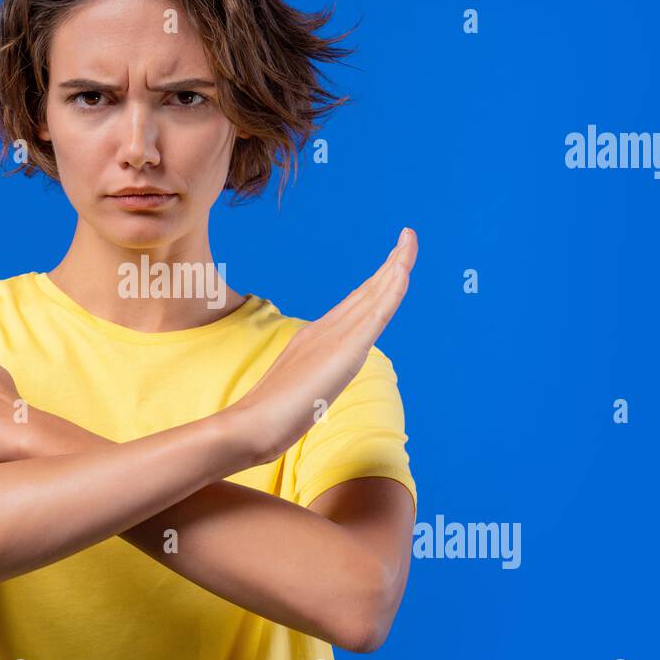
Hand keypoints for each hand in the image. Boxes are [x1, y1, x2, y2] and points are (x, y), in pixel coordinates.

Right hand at [228, 227, 417, 466]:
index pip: (355, 305)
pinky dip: (392, 289)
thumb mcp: (293, 395)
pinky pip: (376, 312)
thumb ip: (303, 385)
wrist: (251, 423)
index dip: (376, 282)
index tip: (392, 263)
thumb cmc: (266, 417)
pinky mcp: (346, 350)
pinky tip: (403, 271)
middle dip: (391, 264)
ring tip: (409, 240)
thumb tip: (304, 392)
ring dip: (395, 266)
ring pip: (374, 294)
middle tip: (407, 237)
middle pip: (367, 291)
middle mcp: (326, 330)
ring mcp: (335, 337)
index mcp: (315, 338)